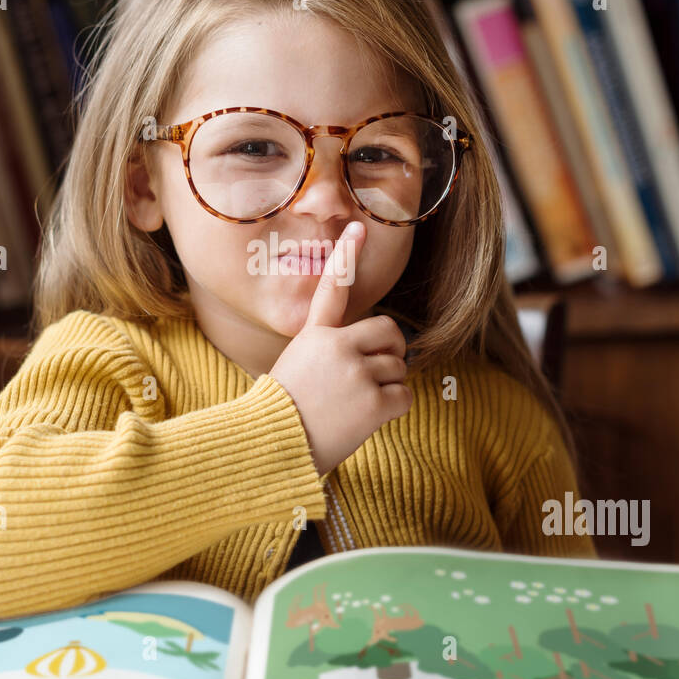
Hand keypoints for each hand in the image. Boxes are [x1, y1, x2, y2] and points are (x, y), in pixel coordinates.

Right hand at [269, 221, 412, 475]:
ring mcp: (357, 373)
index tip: (358, 228)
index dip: (345, 257)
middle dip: (390, 354)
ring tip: (356, 405)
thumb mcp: (294, 368)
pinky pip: (404, 396)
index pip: (332, 289)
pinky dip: (393, 408)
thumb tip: (366, 350)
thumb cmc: (282, 413)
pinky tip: (367, 419)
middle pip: (391, 334)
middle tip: (372, 377)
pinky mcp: (373, 402)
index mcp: (314, 336)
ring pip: (399, 368)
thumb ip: (327, 353)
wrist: (274, 449)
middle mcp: (337, 347)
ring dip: (388, 387)